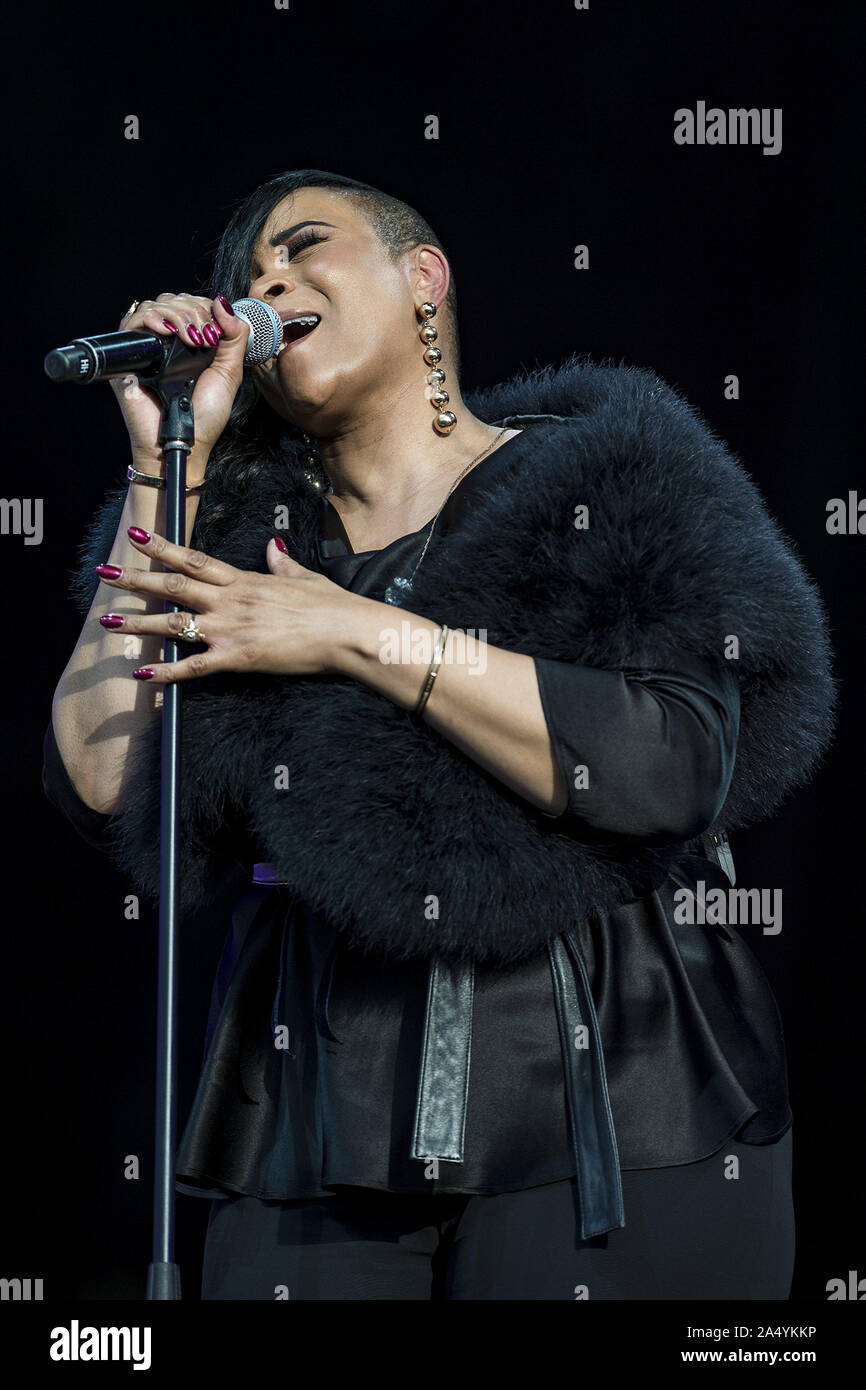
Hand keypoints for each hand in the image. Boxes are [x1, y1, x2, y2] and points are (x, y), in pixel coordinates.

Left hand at [95, 527, 362, 682]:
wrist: (348, 631)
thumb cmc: (333, 606)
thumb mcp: (304, 577)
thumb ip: (282, 564)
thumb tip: (273, 547)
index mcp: (245, 580)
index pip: (194, 559)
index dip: (162, 547)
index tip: (137, 536)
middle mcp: (231, 600)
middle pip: (173, 585)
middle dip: (135, 579)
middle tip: (104, 573)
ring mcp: (232, 628)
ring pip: (175, 622)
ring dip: (139, 621)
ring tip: (107, 620)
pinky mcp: (239, 658)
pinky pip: (194, 666)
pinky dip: (166, 670)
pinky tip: (142, 671)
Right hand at [110, 292, 250, 483]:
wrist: (183, 441)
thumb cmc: (204, 415)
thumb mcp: (229, 373)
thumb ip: (234, 338)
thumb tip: (224, 302)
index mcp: (190, 343)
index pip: (192, 303)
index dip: (205, 307)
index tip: (216, 330)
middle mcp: (167, 341)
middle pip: (173, 300)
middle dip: (193, 310)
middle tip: (204, 337)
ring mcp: (147, 347)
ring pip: (155, 305)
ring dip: (177, 313)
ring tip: (190, 338)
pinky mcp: (128, 357)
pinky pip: (131, 321)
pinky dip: (151, 317)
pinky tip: (167, 331)